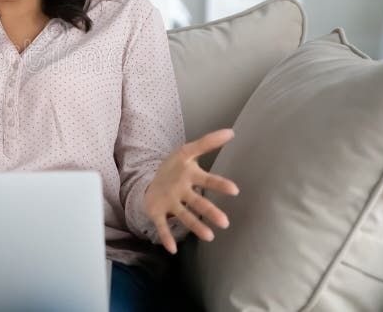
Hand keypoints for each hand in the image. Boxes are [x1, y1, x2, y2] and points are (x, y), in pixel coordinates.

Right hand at [142, 128, 239, 253]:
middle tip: (225, 222)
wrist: (147, 178)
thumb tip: (231, 131)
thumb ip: (209, 143)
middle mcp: (179, 188)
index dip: (219, 184)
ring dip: (195, 226)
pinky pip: (162, 226)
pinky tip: (173, 250)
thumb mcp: (188, 152)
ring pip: (183, 215)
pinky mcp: (157, 211)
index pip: (206, 179)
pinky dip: (166, 237)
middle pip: (196, 201)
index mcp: (188, 173)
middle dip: (209, 212)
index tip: (234, 190)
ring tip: (210, 237)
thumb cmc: (175, 166)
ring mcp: (168, 201)